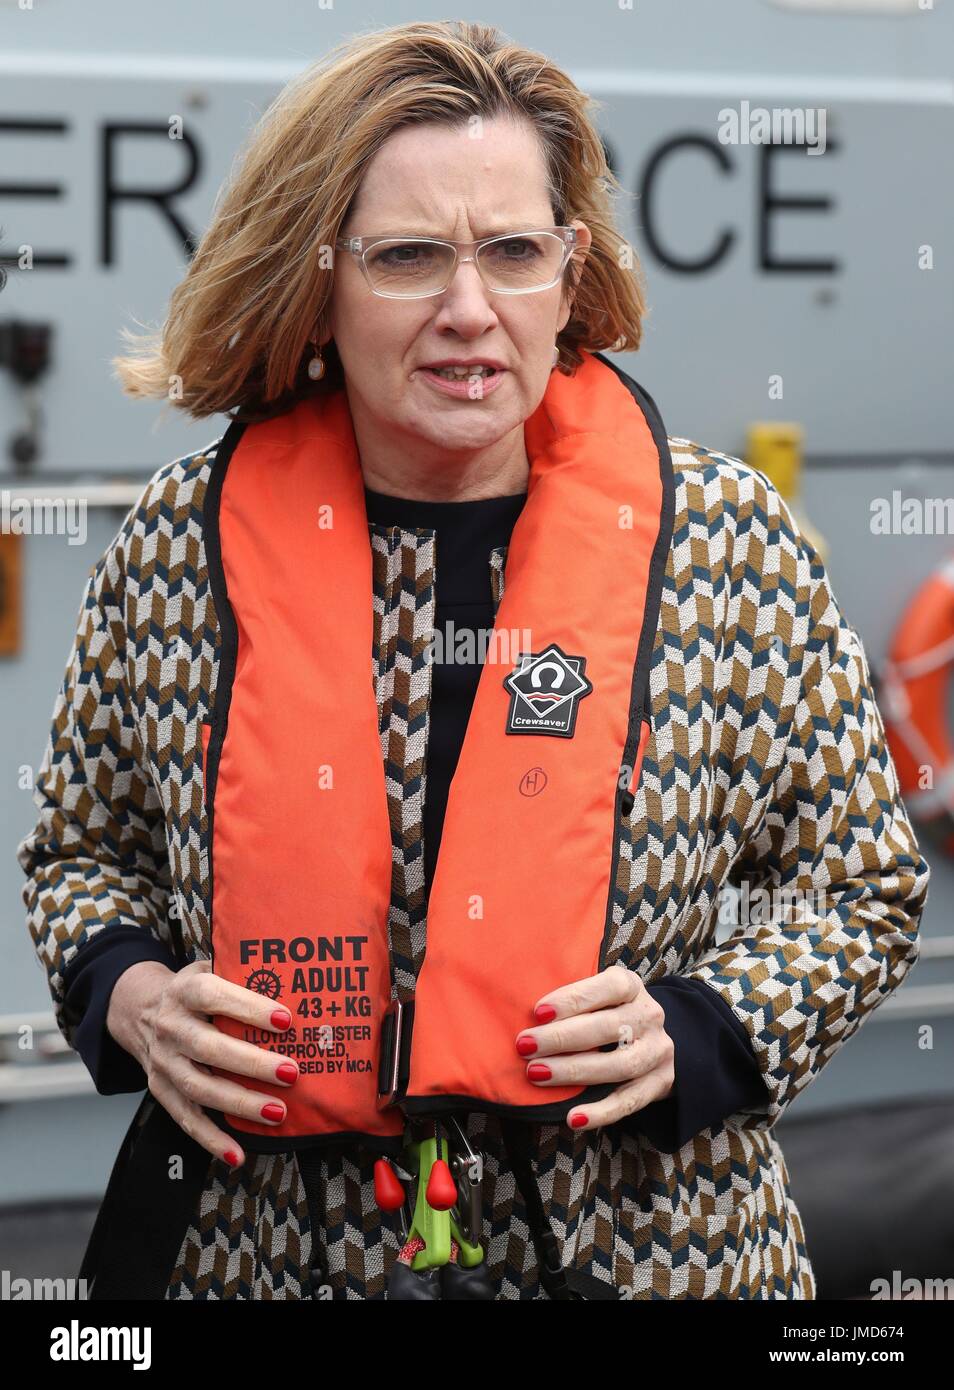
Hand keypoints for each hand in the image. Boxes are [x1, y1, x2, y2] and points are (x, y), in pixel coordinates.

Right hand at [106, 958, 298, 1166]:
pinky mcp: (160, 1090)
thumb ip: (241, 973)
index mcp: (184, 991)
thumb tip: (296, 981)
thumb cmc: (194, 992)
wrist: (140, 1010)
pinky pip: (186, 1118)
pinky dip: (211, 1139)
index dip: (248, 1007)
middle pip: (208, 1048)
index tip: (285, 1020)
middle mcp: (170, 1027)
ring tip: (277, 1113)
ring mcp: (163, 1061)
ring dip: (239, 1104)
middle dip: (251, 1063)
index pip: (213, 996)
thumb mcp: (210, 969)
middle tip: (291, 1072)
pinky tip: (238, 1154)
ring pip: (199, 1087)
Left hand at [515, 964, 674, 1131]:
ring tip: (537, 1074)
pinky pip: (630, 1102)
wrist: (655, 1039)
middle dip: (562, 1038)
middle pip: (608, 1027)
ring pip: (619, 1065)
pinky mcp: (659, 1084)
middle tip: (526, 1046)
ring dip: (574, 1071)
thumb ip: (573, 1000)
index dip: (573, 999)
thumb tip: (529, 1016)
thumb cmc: (610, 1012)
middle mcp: (649, 1016)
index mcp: (632, 986)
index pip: (609, 987)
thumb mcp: (600, 994)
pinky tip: (573, 1118)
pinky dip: (600, 1112)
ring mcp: (658, 1051)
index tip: (538, 1012)